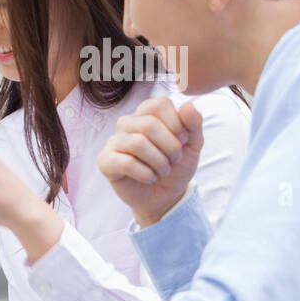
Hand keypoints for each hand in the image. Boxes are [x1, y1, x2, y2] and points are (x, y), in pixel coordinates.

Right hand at [98, 97, 201, 226]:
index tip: (184, 140)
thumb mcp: (193, 144)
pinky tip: (150, 178)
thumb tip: (188, 105)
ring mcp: (114, 142)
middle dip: (170, 146)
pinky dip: (145, 173)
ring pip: (137, 143)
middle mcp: (127, 124)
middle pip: (149, 124)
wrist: (164, 195)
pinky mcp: (106, 161)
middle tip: (175, 159)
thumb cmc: (175, 166)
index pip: (158, 104)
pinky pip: (125, 163)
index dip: (176, 123)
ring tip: (164, 170)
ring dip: (159, 161)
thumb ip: (194, 124)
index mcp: (147, 114)